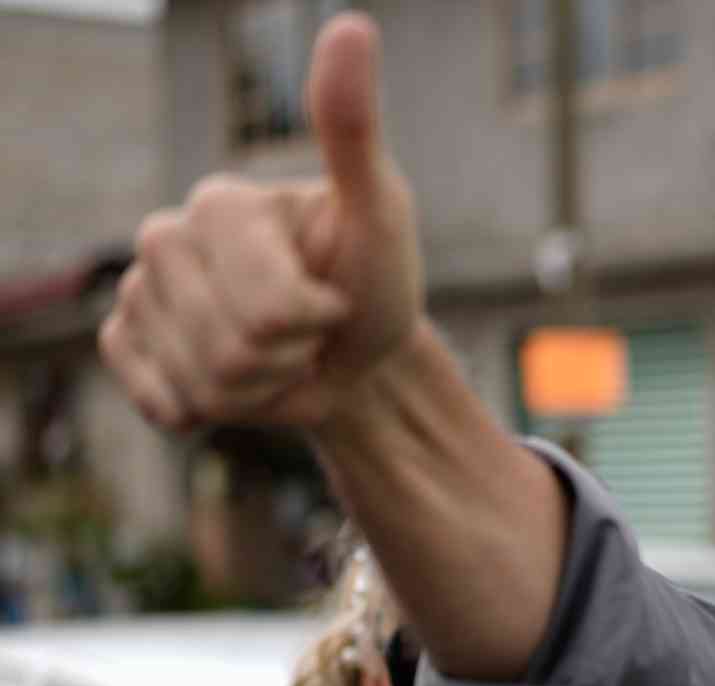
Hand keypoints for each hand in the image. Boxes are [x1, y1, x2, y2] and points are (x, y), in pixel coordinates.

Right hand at [98, 12, 421, 431]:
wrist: (353, 357)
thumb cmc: (372, 282)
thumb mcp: (380, 213)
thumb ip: (354, 131)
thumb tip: (351, 28)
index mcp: (222, 204)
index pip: (272, 304)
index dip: (319, 320)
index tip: (335, 299)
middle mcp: (166, 238)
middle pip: (233, 348)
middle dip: (291, 360)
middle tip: (310, 336)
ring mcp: (141, 294)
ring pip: (203, 383)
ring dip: (261, 390)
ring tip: (281, 357)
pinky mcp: (126, 347)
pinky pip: (161, 401)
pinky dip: (211, 410)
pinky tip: (234, 382)